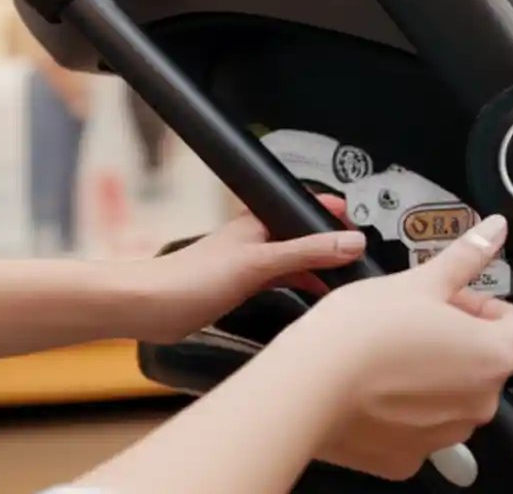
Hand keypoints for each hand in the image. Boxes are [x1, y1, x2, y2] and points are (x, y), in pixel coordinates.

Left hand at [129, 195, 365, 344]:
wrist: (152, 307)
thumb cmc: (192, 277)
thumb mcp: (260, 262)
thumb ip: (307, 252)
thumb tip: (352, 242)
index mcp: (260, 220)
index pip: (306, 204)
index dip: (335, 212)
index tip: (360, 227)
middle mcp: (258, 237)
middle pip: (305, 234)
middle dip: (332, 243)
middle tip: (359, 259)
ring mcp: (252, 261)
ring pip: (296, 260)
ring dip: (318, 268)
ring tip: (344, 281)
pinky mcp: (244, 285)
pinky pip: (284, 281)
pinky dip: (303, 287)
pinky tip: (315, 298)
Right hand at [263, 214, 512, 481]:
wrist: (306, 386)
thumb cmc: (360, 333)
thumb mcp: (419, 281)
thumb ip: (467, 257)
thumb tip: (495, 230)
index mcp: (493, 355)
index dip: (487, 304)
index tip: (455, 297)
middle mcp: (479, 403)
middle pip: (485, 360)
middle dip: (459, 336)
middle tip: (417, 317)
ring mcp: (444, 435)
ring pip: (453, 395)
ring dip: (434, 372)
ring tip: (392, 349)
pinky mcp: (407, 457)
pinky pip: (419, 427)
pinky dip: (405, 408)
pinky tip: (376, 385)